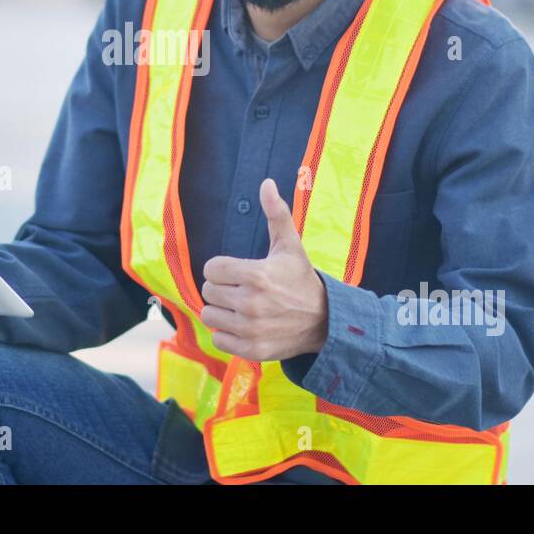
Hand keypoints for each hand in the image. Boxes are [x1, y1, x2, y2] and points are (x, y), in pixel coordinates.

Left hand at [199, 178, 328, 360]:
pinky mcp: (252, 350)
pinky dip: (227, 334)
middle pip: (208, 292)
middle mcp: (251, 303)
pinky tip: (243, 325)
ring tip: (240, 307)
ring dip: (221, 311)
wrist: (326, 320)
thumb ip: (276, 213)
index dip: (221, 268)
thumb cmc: (301, 279)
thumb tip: (266, 183)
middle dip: (221, 289)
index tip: (236, 271)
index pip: (211, 269)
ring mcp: (251, 329)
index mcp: (256, 275)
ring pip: (209, 316)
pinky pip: (219, 340)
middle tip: (240, 290)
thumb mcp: (290, 245)